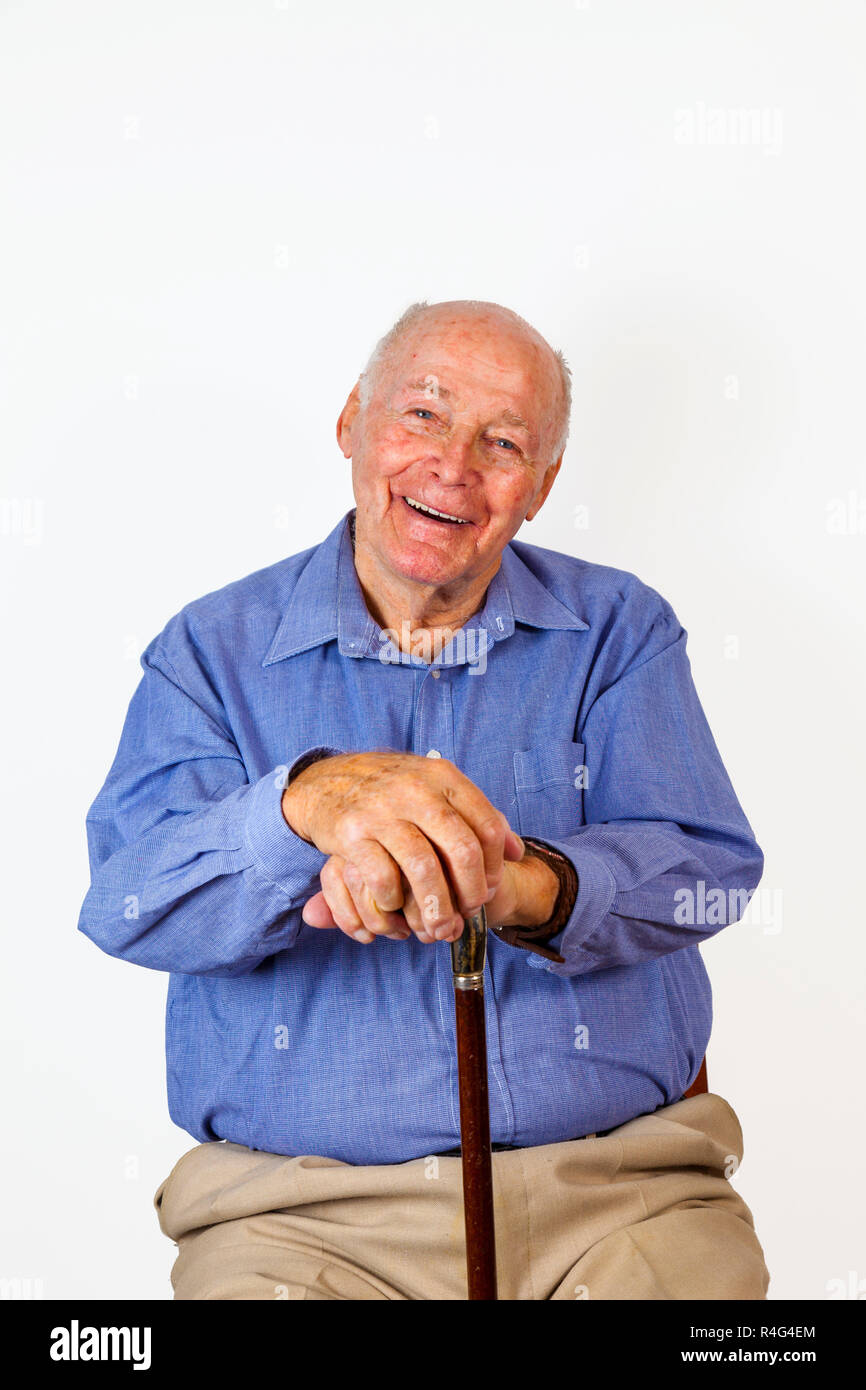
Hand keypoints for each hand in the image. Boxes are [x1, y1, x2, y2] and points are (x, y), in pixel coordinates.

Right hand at [283, 751, 523, 942]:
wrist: (327, 781)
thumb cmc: (393, 791)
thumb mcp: (436, 787)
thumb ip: (476, 814)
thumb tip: (516, 850)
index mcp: (442, 777)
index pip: (487, 825)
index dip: (494, 865)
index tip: (488, 887)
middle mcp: (415, 790)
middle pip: (462, 850)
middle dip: (471, 891)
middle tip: (470, 911)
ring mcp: (382, 811)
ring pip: (424, 870)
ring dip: (437, 907)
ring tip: (440, 926)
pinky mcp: (351, 834)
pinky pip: (383, 878)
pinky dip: (394, 902)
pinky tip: (396, 907)